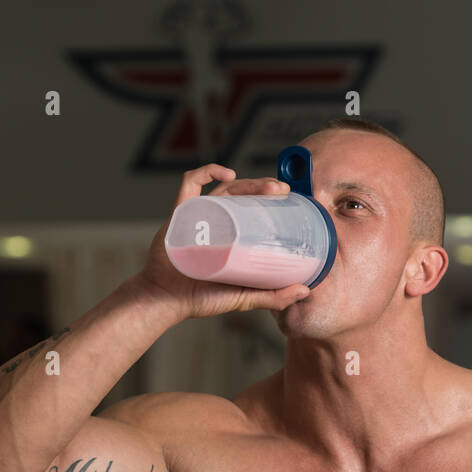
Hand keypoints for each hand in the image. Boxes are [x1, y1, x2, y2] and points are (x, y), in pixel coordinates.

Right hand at [136, 163, 311, 321]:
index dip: (271, 202)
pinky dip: (207, 171)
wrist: (165, 300)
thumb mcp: (243, 297)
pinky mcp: (180, 212)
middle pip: (242, 195)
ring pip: (225, 187)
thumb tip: (306, 290)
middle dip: (264, 188)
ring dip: (249, 181)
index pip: (253, 211)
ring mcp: (198, 215)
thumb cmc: (201, 299)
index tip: (291, 201)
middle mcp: (216, 223)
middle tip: (284, 191)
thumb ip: (273, 295)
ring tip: (270, 187)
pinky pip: (191, 182)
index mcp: (230, 237)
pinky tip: (228, 173)